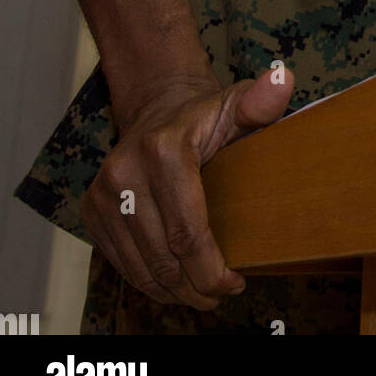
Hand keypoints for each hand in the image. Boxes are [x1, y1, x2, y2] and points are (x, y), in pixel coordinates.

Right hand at [80, 66, 294, 309]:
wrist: (158, 106)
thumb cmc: (205, 115)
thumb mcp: (237, 105)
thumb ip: (261, 100)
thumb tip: (283, 81)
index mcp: (163, 150)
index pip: (188, 232)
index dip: (212, 269)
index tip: (235, 283)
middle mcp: (125, 172)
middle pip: (164, 258)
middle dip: (196, 288)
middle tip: (221, 294)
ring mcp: (104, 193)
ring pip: (141, 268)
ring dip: (173, 292)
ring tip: (202, 294)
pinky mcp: (92, 210)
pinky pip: (121, 262)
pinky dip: (148, 280)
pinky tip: (175, 282)